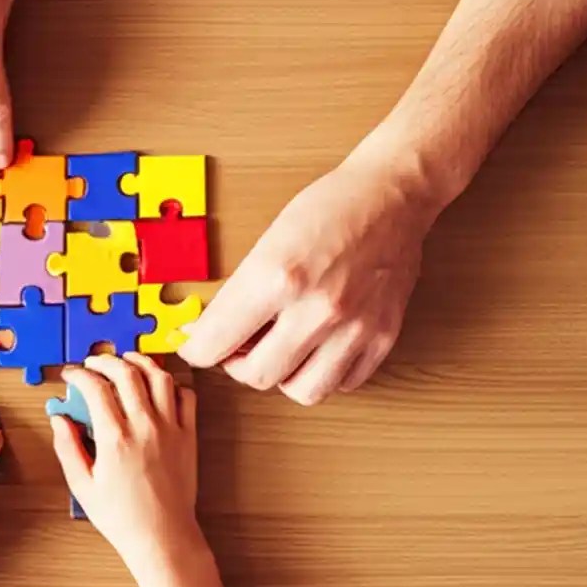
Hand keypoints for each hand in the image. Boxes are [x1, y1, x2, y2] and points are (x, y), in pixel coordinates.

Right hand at [49, 354, 201, 571]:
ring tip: (127, 360)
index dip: (79, 374)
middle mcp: (144, 427)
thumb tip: (59, 419)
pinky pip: (186, 397)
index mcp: (115, 439)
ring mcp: (171, 429)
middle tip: (93, 363)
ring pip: (159, 377)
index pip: (95, 388)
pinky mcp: (189, 436)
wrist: (163, 536)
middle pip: (126, 372)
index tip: (71, 374)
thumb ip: (67, 448)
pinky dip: (172, 384)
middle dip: (105, 360)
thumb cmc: (122, 517)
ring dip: (141, 362)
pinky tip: (159, 386)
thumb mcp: (82, 486)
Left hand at [179, 135, 445, 404]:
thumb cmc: (330, 207)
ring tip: (279, 351)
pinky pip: (342, 383)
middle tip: (237, 346)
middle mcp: (317, 308)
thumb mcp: (267, 241)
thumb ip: (241, 292)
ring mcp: (354, 327)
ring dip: (283, 377)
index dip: (195, 349)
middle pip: (257, 376)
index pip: (216, 341)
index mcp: (278, 277)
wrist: (392, 196)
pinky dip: (323, 374)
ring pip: (302, 390)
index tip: (194, 347)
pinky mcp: (382, 337)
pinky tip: (316, 349)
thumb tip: (212, 330)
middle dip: (237, 365)